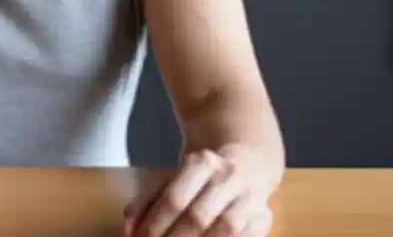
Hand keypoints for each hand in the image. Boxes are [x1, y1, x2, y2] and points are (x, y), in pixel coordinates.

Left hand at [122, 146, 274, 236]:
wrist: (249, 163)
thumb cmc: (202, 177)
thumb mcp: (172, 179)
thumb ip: (146, 203)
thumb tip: (127, 230)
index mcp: (202, 163)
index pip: (174, 199)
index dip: (154, 225)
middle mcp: (229, 178)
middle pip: (198, 217)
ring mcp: (251, 199)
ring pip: (227, 230)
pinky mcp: (264, 219)